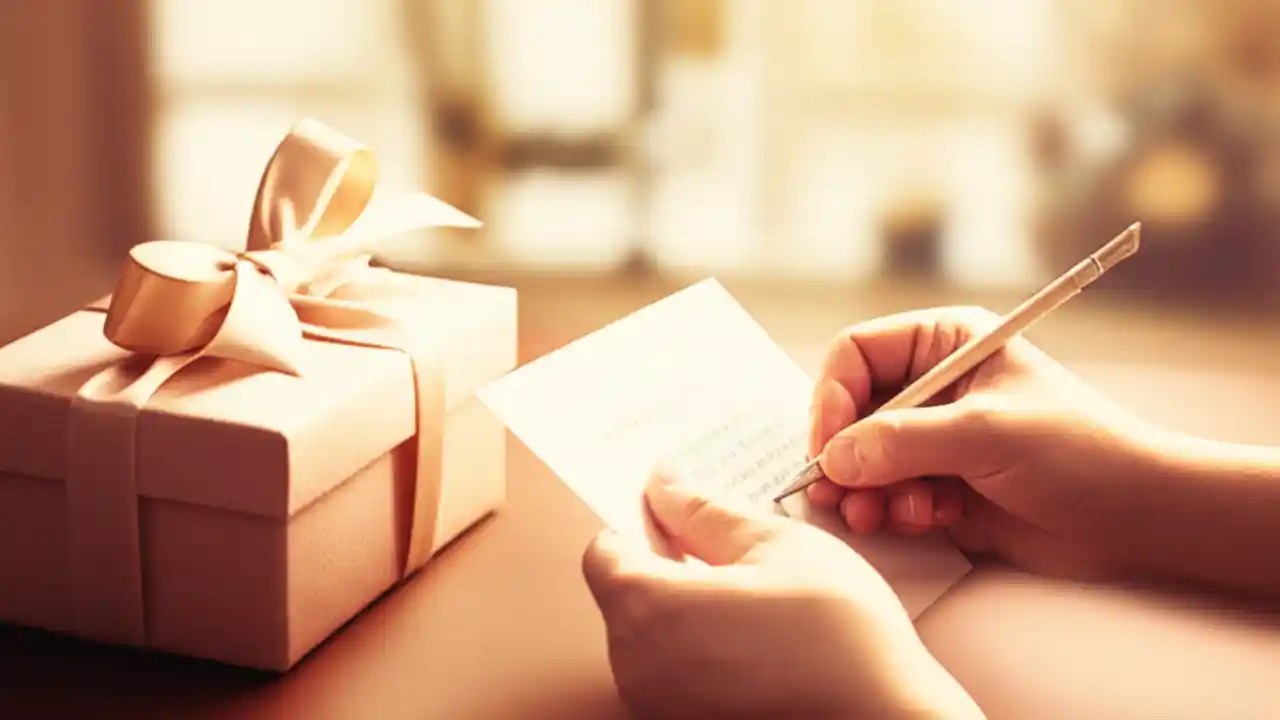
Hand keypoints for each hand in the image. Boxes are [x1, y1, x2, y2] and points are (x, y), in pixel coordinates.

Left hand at [582, 472, 983, 719]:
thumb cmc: (839, 638)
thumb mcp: (775, 544)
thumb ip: (704, 510)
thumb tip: (664, 484)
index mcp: (649, 610)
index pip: (604, 551)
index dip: (640, 523)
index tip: (680, 513)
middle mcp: (638, 667)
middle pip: (624, 594)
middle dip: (666, 565)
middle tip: (732, 552)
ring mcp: (660, 705)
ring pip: (649, 635)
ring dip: (685, 608)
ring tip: (754, 599)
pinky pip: (673, 672)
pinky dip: (700, 649)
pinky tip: (755, 640)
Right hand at [808, 306, 1163, 579]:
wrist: (1137, 518)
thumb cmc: (1081, 452)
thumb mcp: (987, 433)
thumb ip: (904, 442)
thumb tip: (834, 460)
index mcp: (945, 344)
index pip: (856, 354)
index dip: (833, 397)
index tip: (828, 445)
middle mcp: (933, 386)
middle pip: (850, 411)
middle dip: (844, 455)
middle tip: (838, 495)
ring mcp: (934, 438)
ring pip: (862, 459)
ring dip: (865, 490)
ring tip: (884, 514)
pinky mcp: (940, 486)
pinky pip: (886, 494)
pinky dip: (893, 511)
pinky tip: (926, 518)